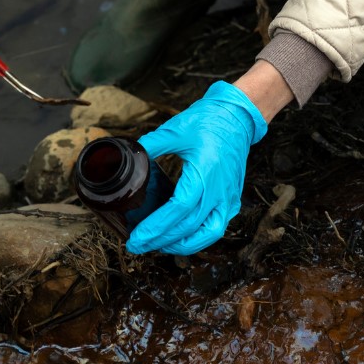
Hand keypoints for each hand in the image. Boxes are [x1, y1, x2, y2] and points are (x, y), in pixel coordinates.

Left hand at [126, 80, 267, 255]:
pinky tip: (180, 238)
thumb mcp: (175, 130)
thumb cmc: (208, 121)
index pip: (178, 210)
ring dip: (182, 245)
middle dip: (161, 241)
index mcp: (204, 173)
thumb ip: (149, 145)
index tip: (136, 237)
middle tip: (137, 246)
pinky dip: (198, 238)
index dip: (156, 227)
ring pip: (208, 234)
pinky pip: (217, 228)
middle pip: (189, 227)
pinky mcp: (232, 200)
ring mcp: (229, 198)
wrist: (237, 117)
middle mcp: (219, 191)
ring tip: (158, 246)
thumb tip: (126, 157)